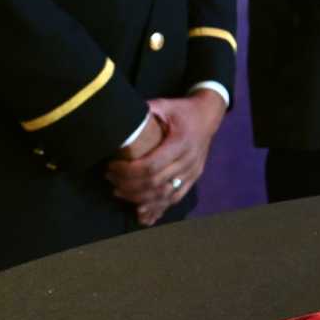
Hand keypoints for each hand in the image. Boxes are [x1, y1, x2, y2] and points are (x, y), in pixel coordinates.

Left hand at [105, 92, 223, 224]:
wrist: (209, 115)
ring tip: (119, 193)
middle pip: (155, 183)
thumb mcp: (164, 105)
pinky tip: (142, 214)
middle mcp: (189, 160)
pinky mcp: (194, 178)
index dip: (127, 172)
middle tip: (110, 180)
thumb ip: (143, 112)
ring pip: (164, 195)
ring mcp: (193, 171)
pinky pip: (175, 198)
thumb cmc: (182, 110)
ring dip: (139, 199)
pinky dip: (158, 208)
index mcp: (180, 142)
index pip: (151, 166)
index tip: (111, 168)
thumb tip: (117, 117)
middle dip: (128, 185)